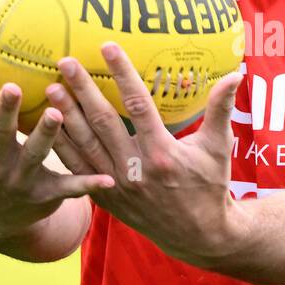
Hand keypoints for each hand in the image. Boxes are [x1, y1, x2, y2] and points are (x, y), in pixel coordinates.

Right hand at [0, 49, 115, 239]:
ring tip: (58, 115)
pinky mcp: (46, 195)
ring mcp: (20, 181)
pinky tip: (107, 177)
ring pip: (35, 156)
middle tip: (13, 89)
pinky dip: (88, 184)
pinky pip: (69, 187)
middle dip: (5, 115)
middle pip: (0, 137)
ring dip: (46, 136)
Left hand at [45, 41, 242, 265]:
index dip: (121, 73)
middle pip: (102, 122)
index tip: (107, 48)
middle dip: (83, 89)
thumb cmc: (210, 187)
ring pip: (85, 145)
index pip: (138, 104)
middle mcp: (135, 169)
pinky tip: (48, 127)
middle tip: (65, 62)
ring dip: (66, 116)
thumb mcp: (218, 148)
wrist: (198, 236)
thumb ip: (221, 110)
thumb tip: (236, 74)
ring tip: (50, 89)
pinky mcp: (106, 198)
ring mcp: (117, 185)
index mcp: (162, 153)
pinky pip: (78, 169)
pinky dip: (62, 148)